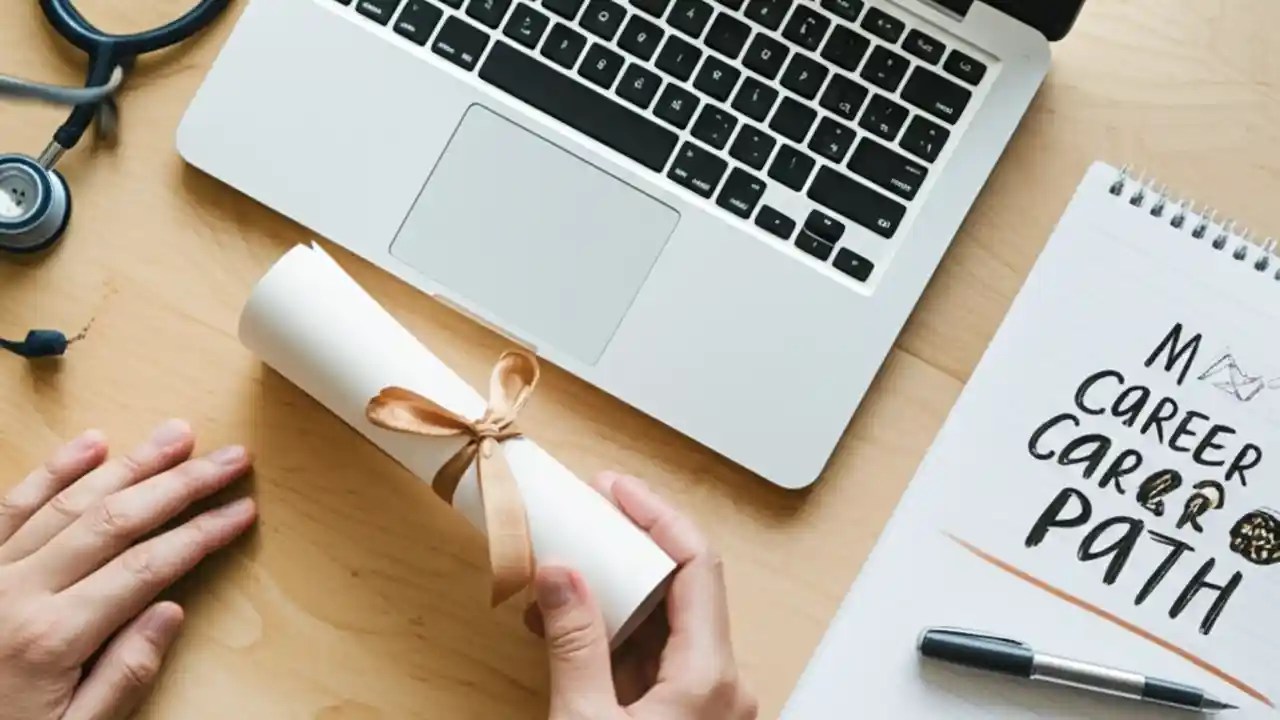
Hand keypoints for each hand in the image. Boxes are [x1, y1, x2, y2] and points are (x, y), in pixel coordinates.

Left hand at [0, 420, 256, 719]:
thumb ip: (123, 676)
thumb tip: (171, 613)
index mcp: (51, 637)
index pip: (147, 568)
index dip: (202, 534)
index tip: (241, 511)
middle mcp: (17, 592)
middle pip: (116, 520)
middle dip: (181, 484)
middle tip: (228, 458)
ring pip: (69, 502)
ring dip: (130, 464)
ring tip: (177, 435)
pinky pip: (12, 506)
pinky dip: (53, 472)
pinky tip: (92, 445)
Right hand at [528, 473, 756, 719]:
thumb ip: (574, 646)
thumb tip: (559, 573)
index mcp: (710, 676)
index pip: (698, 564)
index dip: (656, 515)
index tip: (614, 487)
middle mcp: (721, 683)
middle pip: (683, 587)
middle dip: (629, 548)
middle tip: (586, 515)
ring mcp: (707, 703)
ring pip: (666, 624)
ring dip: (616, 595)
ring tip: (562, 570)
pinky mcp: (685, 718)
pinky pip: (655, 660)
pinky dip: (616, 638)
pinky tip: (571, 626)